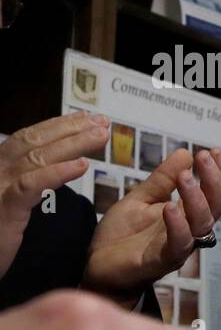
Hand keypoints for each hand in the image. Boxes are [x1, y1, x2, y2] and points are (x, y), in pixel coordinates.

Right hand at [0, 112, 107, 279]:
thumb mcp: (7, 202)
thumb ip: (25, 182)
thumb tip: (52, 165)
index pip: (28, 139)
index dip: (58, 126)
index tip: (87, 119)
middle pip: (34, 142)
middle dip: (70, 129)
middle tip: (102, 122)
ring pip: (36, 158)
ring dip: (72, 144)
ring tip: (100, 136)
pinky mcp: (3, 210)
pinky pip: (31, 186)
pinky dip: (57, 173)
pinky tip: (82, 166)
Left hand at [82, 147, 220, 301]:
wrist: (98, 266)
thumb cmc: (122, 235)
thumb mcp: (140, 198)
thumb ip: (162, 180)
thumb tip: (185, 152)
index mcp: (186, 214)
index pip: (213, 193)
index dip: (217, 173)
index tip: (212, 151)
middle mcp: (189, 230)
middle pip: (215, 206)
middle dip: (214, 180)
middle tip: (204, 157)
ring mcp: (178, 246)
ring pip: (201, 224)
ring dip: (197, 199)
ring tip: (185, 177)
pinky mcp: (161, 261)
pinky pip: (178, 245)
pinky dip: (178, 226)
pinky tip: (171, 207)